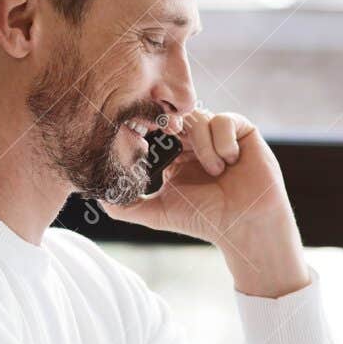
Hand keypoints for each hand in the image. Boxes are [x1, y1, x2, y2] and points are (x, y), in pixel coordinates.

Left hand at [103, 109, 306, 296]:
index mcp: (177, 154)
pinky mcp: (244, 131)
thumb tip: (98, 199)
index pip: (158, 128)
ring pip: (199, 118)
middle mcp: (198, 141)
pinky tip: (230, 163)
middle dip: (172, 126)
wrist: (244, 227)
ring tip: (214, 170)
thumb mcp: (159, 213)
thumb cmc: (206, 220)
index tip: (143, 137)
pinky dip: (223, 141)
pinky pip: (224, 120)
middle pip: (177, 117)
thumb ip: (128, 207)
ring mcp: (221, 134)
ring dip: (202, 143)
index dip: (150, 128)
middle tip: (168, 138)